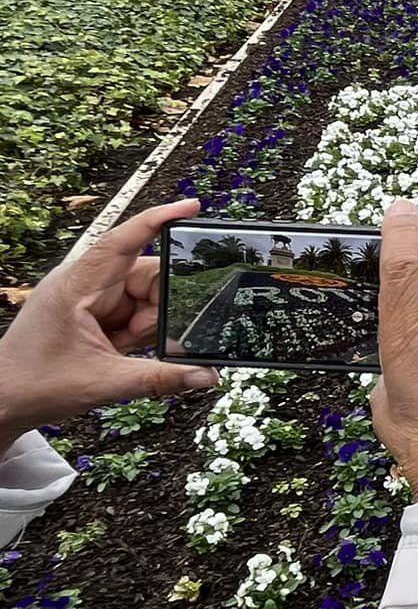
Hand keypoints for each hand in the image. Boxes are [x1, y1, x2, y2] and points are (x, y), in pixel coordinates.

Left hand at [0, 198, 218, 448]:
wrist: (2, 402)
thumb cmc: (33, 384)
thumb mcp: (104, 383)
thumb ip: (160, 377)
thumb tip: (207, 374)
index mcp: (78, 286)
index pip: (123, 241)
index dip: (158, 220)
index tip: (191, 207)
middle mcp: (85, 285)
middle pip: (146, 276)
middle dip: (161, 306)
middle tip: (151, 336)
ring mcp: (90, 299)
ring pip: (145, 298)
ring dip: (149, 325)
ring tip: (127, 350)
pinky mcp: (95, 315)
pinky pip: (135, 313)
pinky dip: (140, 333)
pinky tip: (126, 351)